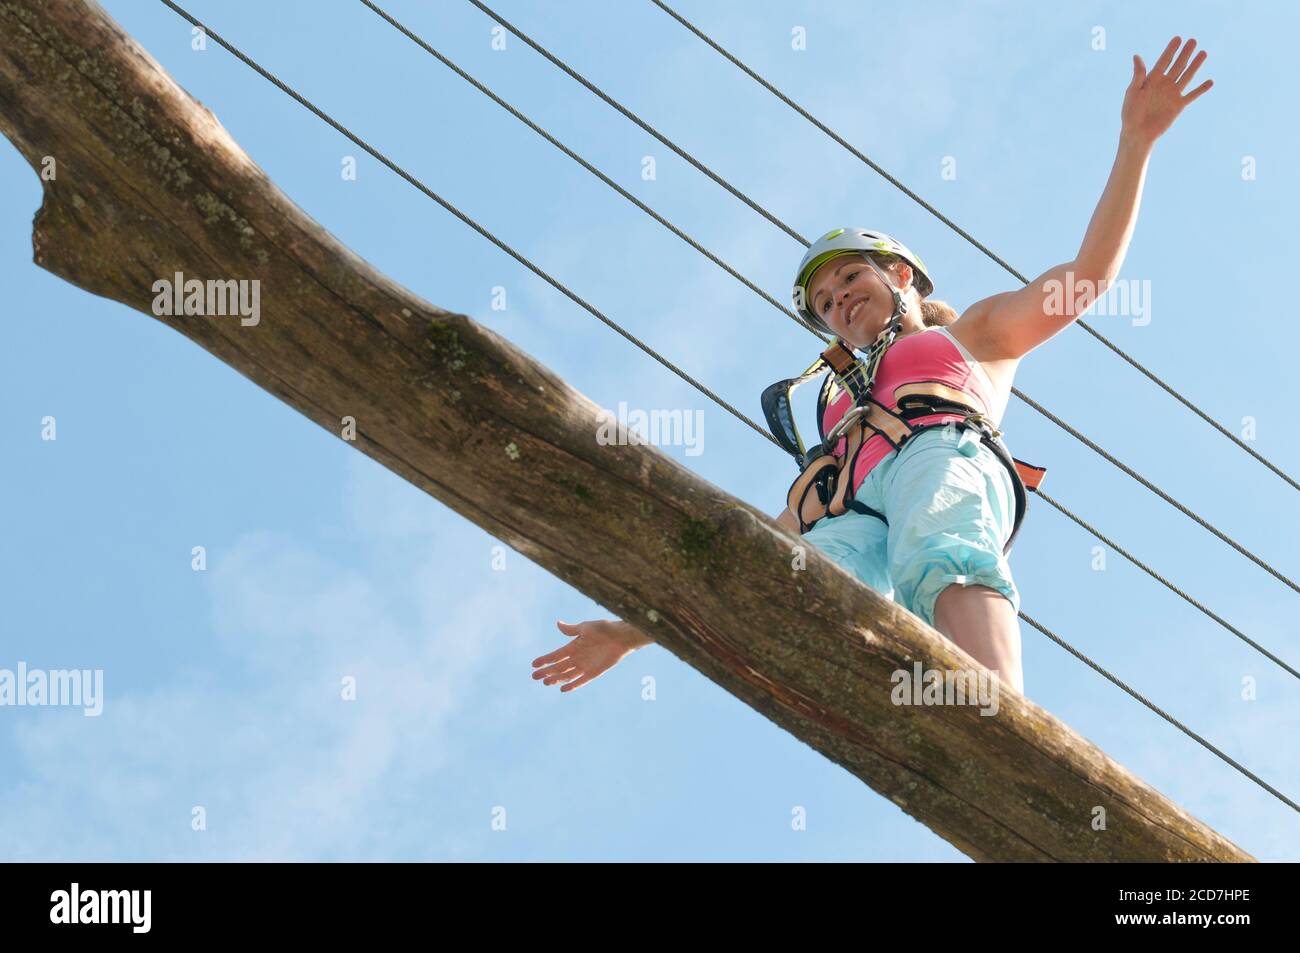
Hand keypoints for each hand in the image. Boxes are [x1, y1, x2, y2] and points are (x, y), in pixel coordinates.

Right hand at [531, 619, 651, 692]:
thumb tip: (558, 623)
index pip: (555, 655)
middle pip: (558, 667)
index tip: (533, 664)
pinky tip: (563, 688)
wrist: (621, 637)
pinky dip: (573, 685)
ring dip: (556, 678)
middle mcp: (577, 657)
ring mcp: (585, 665)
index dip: (545, 659)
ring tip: (545, 682)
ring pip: (567, 675)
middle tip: (534, 676)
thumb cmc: (604, 629)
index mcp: (573, 646)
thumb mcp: (586, 628)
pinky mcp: (594, 672)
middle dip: (546, 671)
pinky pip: (581, 681)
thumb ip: (571, 630)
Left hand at [1122, 37, 1212, 145]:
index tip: (1178, 38)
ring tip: (1203, 53)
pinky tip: (1210, 81)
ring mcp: (1172, 94)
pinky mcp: (1179, 105)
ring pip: (1187, 76)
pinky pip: (1192, 95)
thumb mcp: (1133, 92)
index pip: (1163, 61)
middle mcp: (1164, 85)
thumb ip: (1138, 75)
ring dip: (1195, 65)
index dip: (1170, 50)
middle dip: (1185, 53)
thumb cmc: (1130, 114)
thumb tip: (1137, 56)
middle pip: (1177, 66)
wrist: (1137, 133)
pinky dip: (1201, 89)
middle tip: (1193, 41)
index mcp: (1152, 80)